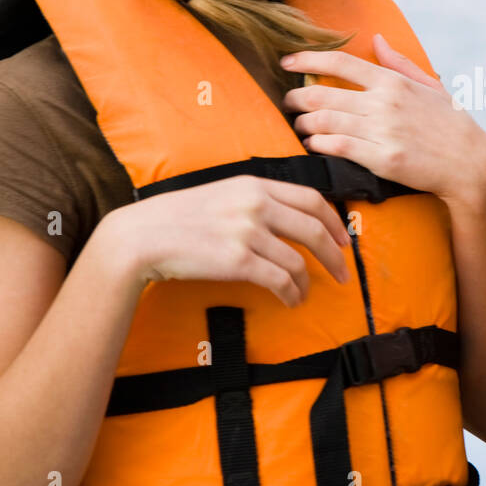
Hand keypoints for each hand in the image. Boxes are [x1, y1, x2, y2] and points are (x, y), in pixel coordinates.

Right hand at [105, 175, 350, 306]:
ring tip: (306, 293)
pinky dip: (292, 293)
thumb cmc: (179, 218)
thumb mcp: (222, 193)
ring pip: (298, 261)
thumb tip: (289, 219)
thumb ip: (256, 200)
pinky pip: (280, 280)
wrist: (141, 236)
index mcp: (255, 184)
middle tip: (344, 272)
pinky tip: (291, 300)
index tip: (342, 239)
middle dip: (335, 255)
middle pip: (313, 229)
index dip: (333, 221)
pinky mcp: (238, 261)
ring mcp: (248, 232)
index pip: (311, 198)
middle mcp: (256, 204)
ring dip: (309, 282)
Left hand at [281, 33, 485, 202]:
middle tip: (288, 103)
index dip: (307, 59)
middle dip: (295, 98)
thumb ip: (399, 63)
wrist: (471, 164)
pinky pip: (337, 146)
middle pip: (321, 93)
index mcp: (393, 81)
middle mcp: (384, 103)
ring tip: (299, 127)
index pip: (340, 62)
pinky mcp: (382, 159)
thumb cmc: (452, 124)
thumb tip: (376, 40)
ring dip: (303, 124)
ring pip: (323, 121)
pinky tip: (313, 145)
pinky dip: (318, 144)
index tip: (287, 62)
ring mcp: (382, 131)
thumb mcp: (429, 85)